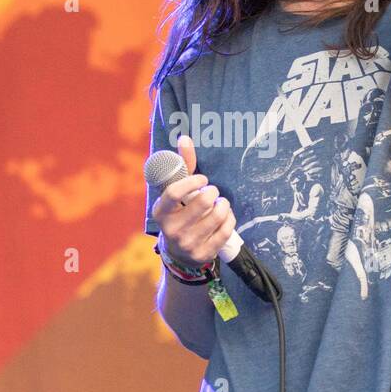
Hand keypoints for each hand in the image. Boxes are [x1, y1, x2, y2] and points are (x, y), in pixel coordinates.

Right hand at [150, 134, 236, 266]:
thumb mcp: (176, 193)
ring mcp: (187, 243)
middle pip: (201, 202)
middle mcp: (172, 229)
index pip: (175, 192)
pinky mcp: (203, 253)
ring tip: (221, 203)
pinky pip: (225, 231)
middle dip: (213, 192)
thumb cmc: (179, 213)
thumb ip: (182, 166)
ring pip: (216, 216)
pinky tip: (226, 216)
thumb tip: (185, 138)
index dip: (192, 181)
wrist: (178, 252)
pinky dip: (229, 219)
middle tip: (214, 191)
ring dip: (223, 205)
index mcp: (161, 211)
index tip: (202, 179)